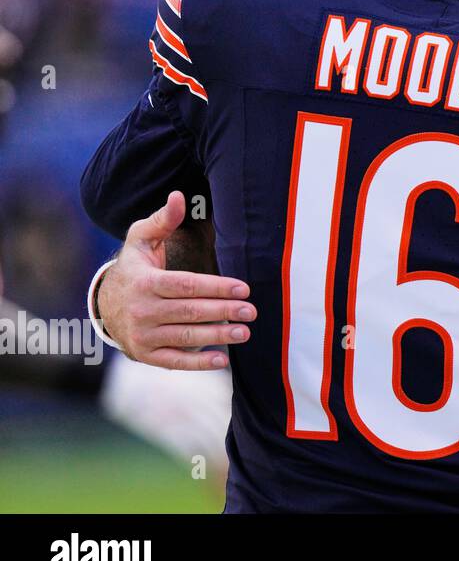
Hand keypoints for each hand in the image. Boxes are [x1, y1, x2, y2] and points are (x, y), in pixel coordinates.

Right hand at [97, 191, 255, 370]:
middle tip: (251, 311)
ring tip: (245, 332)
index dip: (215, 287)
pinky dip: (198, 364)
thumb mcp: (141, 239)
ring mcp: (143, 335)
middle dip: (223, 311)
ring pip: (185, 337)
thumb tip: (179, 196)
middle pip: (189, 312)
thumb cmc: (135, 267)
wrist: (104, 304)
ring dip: (217, 336)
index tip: (244, 288)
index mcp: (145, 282)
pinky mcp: (145, 354)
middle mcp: (142, 311)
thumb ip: (163, 219)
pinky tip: (222, 360)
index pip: (185, 285)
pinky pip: (174, 361)